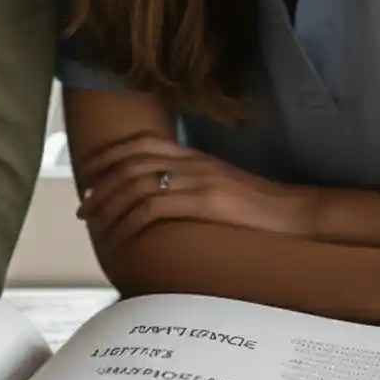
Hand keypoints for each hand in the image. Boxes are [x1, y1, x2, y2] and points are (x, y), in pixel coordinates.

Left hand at [75, 134, 308, 248]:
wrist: (294, 214)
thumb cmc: (255, 207)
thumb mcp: (217, 184)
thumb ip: (188, 181)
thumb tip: (156, 197)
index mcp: (193, 154)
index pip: (139, 143)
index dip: (107, 157)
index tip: (86, 177)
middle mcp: (192, 161)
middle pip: (131, 163)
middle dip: (100, 185)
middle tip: (84, 209)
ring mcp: (199, 179)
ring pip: (137, 184)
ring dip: (110, 205)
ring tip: (96, 225)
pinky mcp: (207, 202)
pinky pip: (156, 207)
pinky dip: (132, 222)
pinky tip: (123, 237)